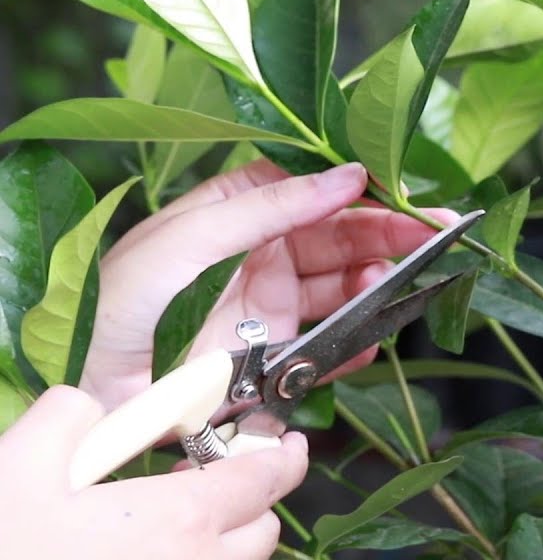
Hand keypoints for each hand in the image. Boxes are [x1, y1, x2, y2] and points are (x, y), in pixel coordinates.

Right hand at [0, 385, 307, 558]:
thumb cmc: (6, 546)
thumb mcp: (21, 463)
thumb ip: (71, 415)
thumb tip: (91, 407)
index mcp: (180, 519)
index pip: (266, 481)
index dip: (286, 457)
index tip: (290, 444)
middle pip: (262, 532)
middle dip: (251, 501)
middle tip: (210, 480)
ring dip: (222, 541)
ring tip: (171, 522)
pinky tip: (140, 552)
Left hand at [79, 160, 458, 411]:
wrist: (91, 385)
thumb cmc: (122, 296)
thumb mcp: (195, 233)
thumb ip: (275, 205)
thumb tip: (350, 175)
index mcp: (240, 209)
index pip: (319, 191)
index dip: (366, 191)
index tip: (407, 194)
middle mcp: (263, 252)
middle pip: (342, 237)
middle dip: (390, 234)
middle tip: (434, 235)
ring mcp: (273, 304)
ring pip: (344, 287)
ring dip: (375, 283)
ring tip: (388, 284)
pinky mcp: (276, 355)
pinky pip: (332, 344)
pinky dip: (360, 340)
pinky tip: (375, 333)